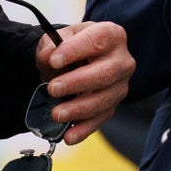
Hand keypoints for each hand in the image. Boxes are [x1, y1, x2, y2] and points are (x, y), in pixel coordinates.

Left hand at [33, 20, 132, 143]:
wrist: (76, 62)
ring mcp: (119, 85)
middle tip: (54, 88)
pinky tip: (69, 135)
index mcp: (111, 35)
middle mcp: (122, 60)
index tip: (54, 60)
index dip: (75, 50)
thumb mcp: (58, 39)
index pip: (98, 40)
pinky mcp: (112, 105)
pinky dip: (84, 129)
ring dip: (78, 109)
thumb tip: (49, 57)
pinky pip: (101, 119)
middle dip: (77, 83)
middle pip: (106, 73)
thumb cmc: (71, 48)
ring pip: (104, 99)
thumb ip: (51, 46)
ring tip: (57, 114)